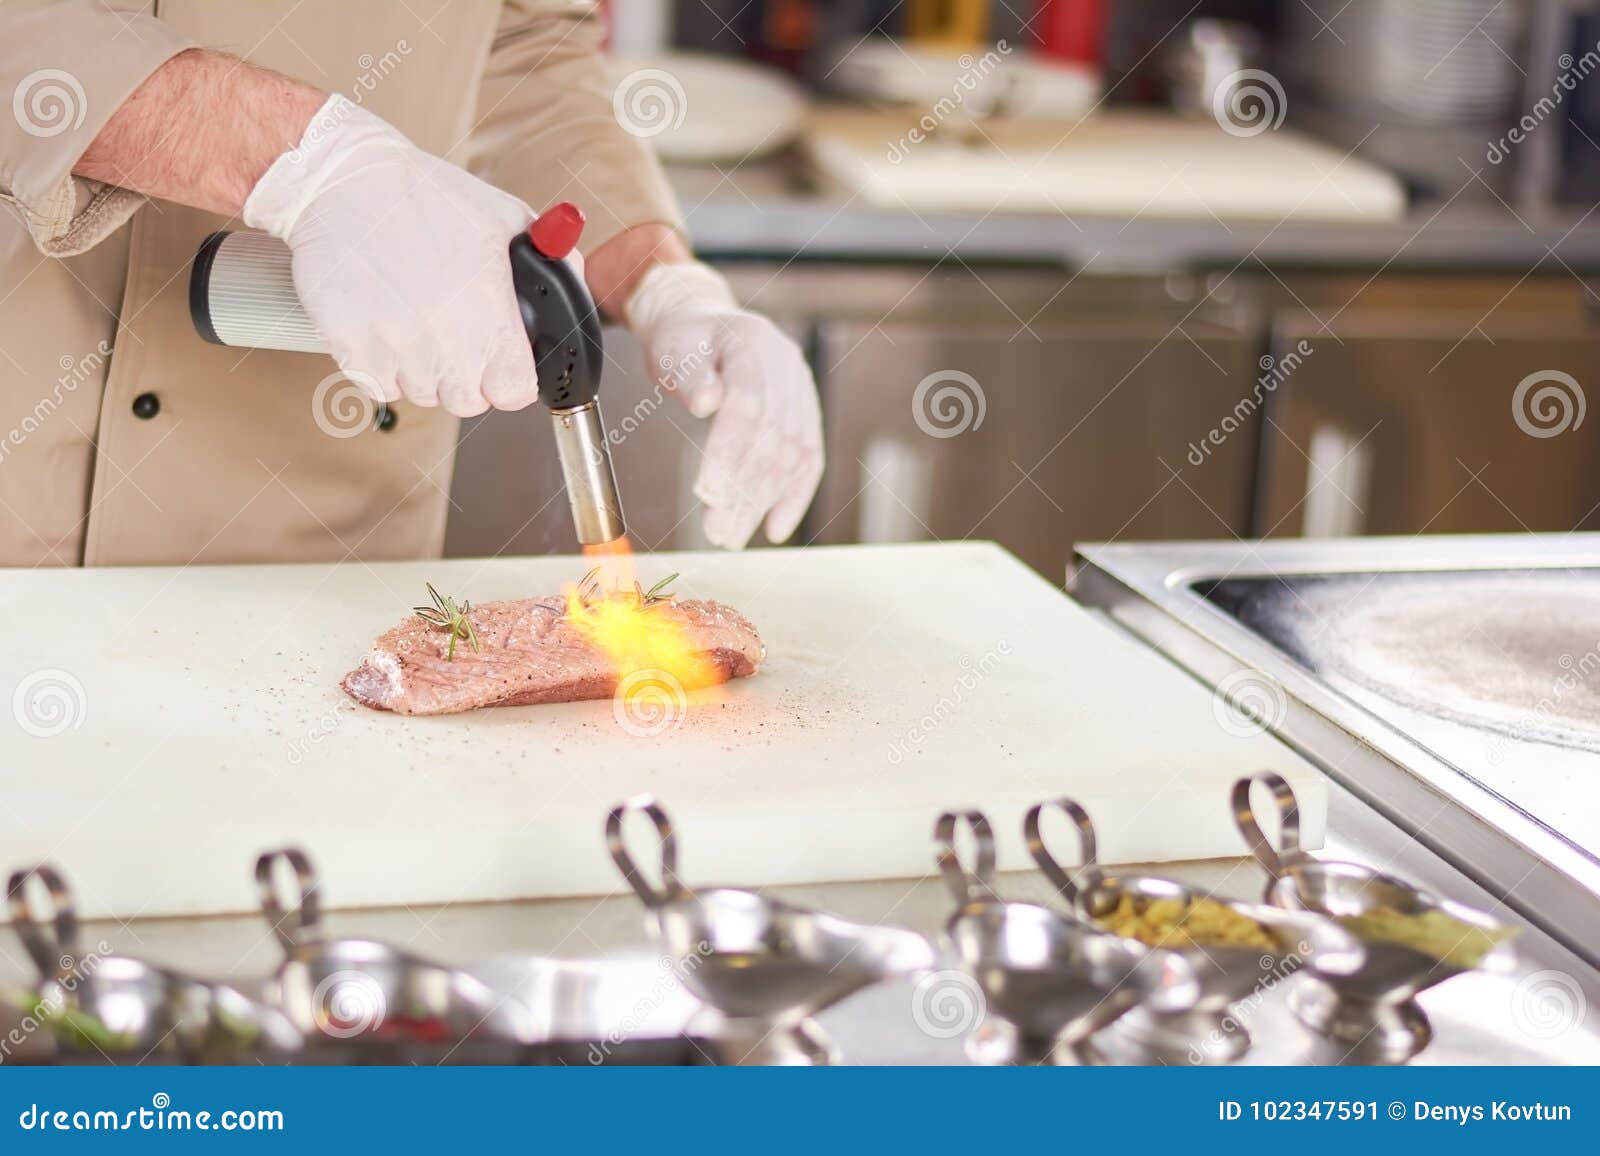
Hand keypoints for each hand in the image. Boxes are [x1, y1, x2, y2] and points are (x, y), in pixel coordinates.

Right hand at [244, 95, 537, 416]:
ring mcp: (395, 347)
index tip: (503, 363)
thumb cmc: (425, 196)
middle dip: (468, 377)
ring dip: (424, 371)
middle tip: (455, 335)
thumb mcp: (506, 218)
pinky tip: (385, 323)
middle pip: (468, 401)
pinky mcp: (351, 350)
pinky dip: (383, 367)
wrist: (341, 181)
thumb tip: (575, 294)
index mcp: (489, 310)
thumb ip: (552, 262)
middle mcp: (444, 337)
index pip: (515, 392)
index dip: (512, 379)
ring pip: (422, 395)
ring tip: (416, 318)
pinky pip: (379, 386)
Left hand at [626, 263, 823, 548]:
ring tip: (729, 536)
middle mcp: (787, 367)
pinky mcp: (806, 414)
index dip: (729, 451)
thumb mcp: (674, 348)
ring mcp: (802, 391)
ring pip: (790, 456)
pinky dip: (793, 497)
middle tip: (716, 532)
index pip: (748, 403)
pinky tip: (774, 529)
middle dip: (744, 490)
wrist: (706, 324)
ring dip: (762, 502)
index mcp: (753, 343)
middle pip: (772, 437)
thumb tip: (707, 402)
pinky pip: (808, 460)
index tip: (706, 493)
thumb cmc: (684, 341)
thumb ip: (690, 375)